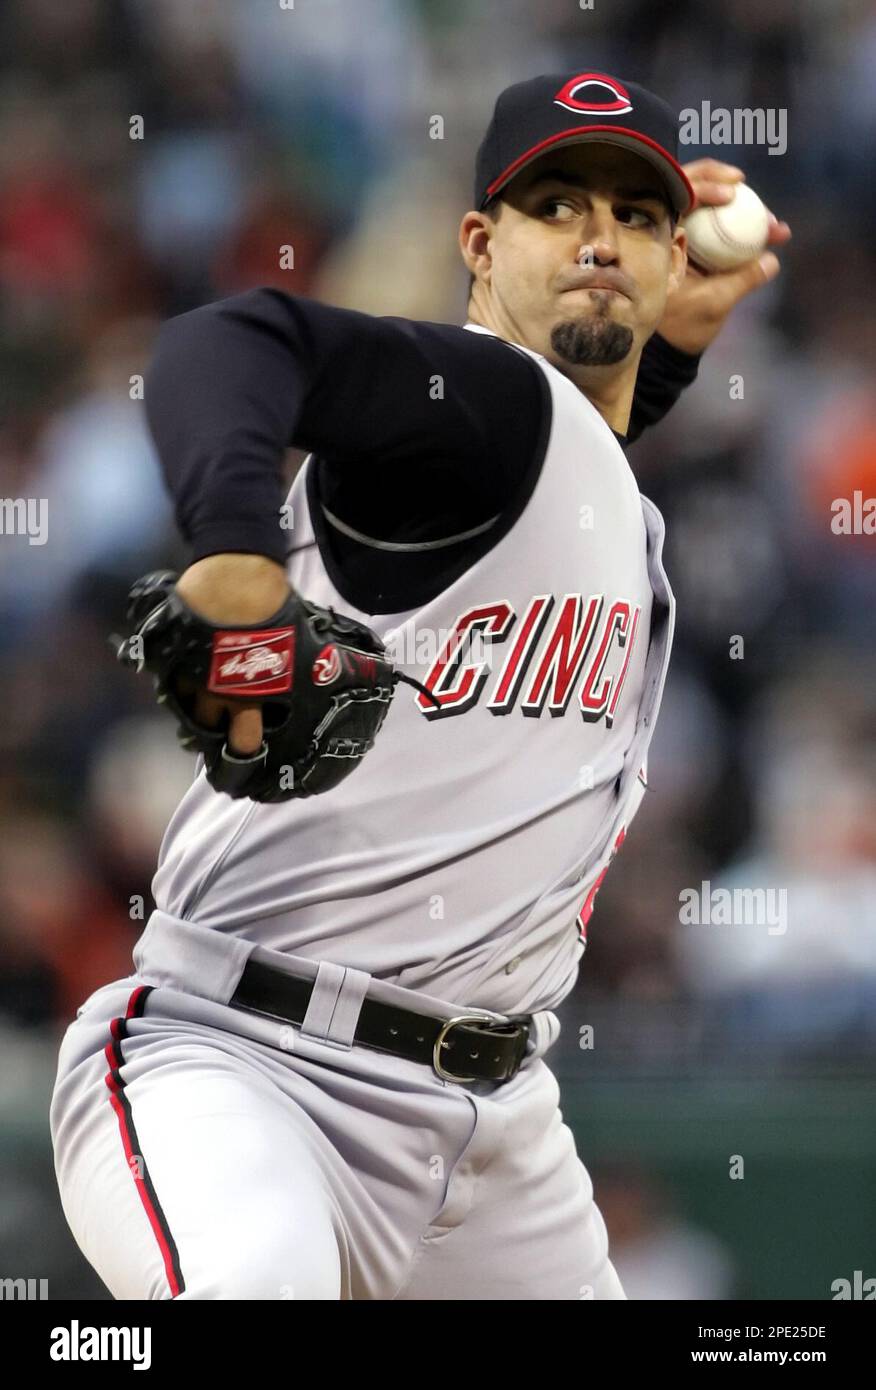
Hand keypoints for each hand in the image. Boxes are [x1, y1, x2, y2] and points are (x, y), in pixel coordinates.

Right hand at [174, 553, 291, 755]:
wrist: (238, 574)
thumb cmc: (276, 612)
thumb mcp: (300, 647)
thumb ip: (300, 673)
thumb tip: (339, 680)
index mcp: (249, 697)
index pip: (243, 742)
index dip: (245, 747)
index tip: (247, 746)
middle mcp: (215, 693)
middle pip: (208, 729)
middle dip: (214, 728)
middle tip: (221, 720)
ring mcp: (188, 674)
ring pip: (186, 704)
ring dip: (195, 701)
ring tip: (204, 693)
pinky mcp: (170, 655)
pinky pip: (169, 678)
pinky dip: (177, 677)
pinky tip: (187, 670)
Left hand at [656, 159, 791, 354]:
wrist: (670, 348)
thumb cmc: (681, 327)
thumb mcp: (712, 303)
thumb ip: (742, 280)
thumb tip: (772, 261)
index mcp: (661, 237)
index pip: (678, 194)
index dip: (705, 183)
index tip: (731, 194)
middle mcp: (671, 231)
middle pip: (694, 188)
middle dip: (724, 183)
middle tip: (746, 186)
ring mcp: (686, 239)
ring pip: (712, 209)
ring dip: (743, 210)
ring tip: (775, 227)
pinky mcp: (700, 249)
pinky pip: (722, 230)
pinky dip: (744, 230)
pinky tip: (772, 236)